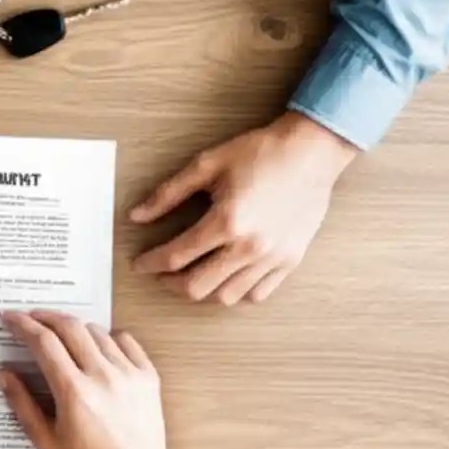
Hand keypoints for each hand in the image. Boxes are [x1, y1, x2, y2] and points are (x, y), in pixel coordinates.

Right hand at [0, 310, 176, 448]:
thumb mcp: (46, 441)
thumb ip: (22, 403)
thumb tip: (3, 374)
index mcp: (74, 392)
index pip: (43, 342)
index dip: (22, 325)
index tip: (9, 318)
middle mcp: (103, 376)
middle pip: (69, 326)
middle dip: (45, 316)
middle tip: (31, 318)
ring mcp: (129, 374)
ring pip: (96, 331)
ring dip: (74, 327)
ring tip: (61, 335)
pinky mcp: (148, 377)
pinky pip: (125, 341)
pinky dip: (107, 337)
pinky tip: (96, 347)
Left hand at [130, 112, 357, 304]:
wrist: (312, 152)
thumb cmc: (260, 153)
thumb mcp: (206, 165)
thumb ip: (168, 194)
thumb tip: (136, 216)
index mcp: (226, 222)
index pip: (176, 257)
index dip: (150, 263)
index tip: (139, 263)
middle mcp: (249, 247)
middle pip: (197, 287)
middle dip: (170, 284)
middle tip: (161, 273)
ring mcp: (273, 258)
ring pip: (226, 297)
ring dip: (202, 291)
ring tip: (191, 275)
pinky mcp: (290, 261)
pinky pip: (257, 294)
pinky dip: (235, 292)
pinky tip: (225, 277)